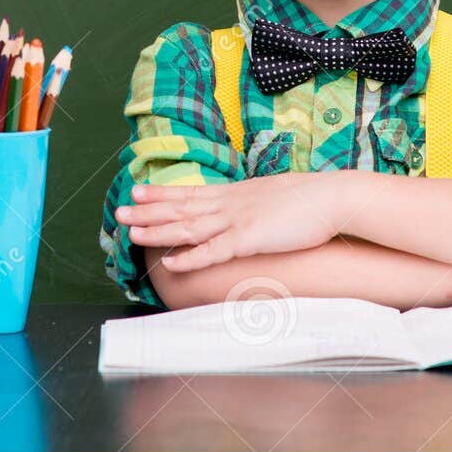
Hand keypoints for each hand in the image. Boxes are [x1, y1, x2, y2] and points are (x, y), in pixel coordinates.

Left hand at [113, 173, 343, 271]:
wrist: (332, 197)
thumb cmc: (308, 201)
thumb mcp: (272, 197)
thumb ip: (252, 203)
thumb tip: (241, 207)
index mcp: (235, 193)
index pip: (190, 192)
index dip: (161, 192)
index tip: (137, 189)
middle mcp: (230, 203)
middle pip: (181, 206)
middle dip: (148, 209)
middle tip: (119, 209)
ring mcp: (237, 220)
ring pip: (189, 226)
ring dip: (158, 230)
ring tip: (131, 232)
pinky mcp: (250, 239)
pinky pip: (214, 250)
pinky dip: (190, 256)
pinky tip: (171, 262)